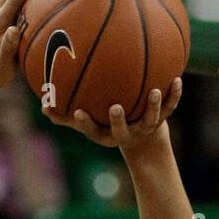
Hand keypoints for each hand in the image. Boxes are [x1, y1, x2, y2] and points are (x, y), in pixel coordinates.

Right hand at [42, 79, 181, 151]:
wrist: (143, 139)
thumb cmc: (108, 122)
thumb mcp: (89, 119)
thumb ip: (65, 113)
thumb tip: (41, 104)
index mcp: (105, 132)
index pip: (92, 130)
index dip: (84, 123)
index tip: (77, 112)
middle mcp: (124, 133)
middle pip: (120, 130)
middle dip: (118, 121)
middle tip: (114, 108)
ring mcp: (144, 127)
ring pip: (150, 119)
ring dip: (153, 107)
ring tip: (155, 91)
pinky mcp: (161, 120)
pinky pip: (170, 107)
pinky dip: (174, 94)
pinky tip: (178, 79)